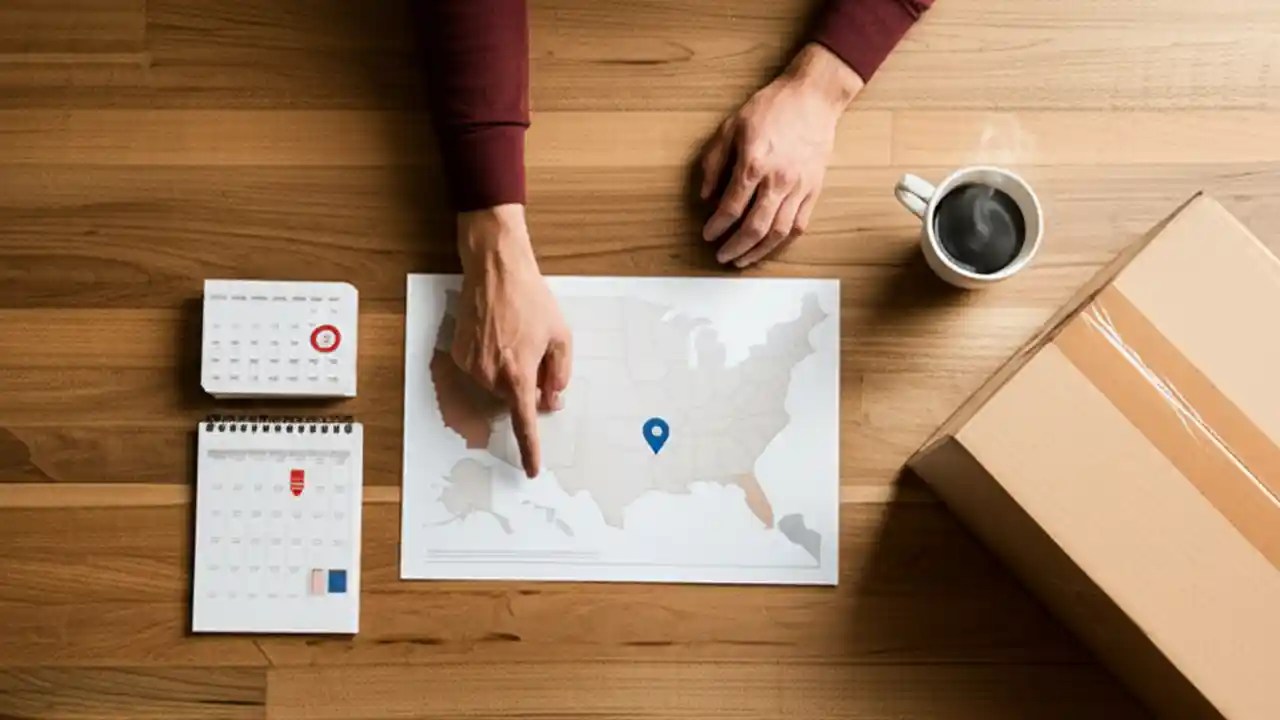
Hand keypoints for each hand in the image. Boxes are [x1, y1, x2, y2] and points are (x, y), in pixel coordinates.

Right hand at [452, 204, 571, 477]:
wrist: (495, 270)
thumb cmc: (531, 299)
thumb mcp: (560, 337)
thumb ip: (558, 375)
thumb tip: (551, 401)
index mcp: (518, 374)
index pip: (524, 424)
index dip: (530, 450)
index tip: (532, 470)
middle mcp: (490, 375)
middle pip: (513, 399)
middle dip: (527, 386)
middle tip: (536, 352)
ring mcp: (471, 365)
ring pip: (497, 385)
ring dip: (510, 371)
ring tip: (517, 336)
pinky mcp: (459, 354)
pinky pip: (482, 371)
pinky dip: (493, 360)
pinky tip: (499, 334)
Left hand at [700, 43, 863, 266]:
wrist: (812, 97)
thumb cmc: (770, 108)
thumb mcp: (730, 127)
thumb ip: (714, 162)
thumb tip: (705, 196)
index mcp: (753, 164)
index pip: (731, 207)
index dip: (716, 226)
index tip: (708, 235)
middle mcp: (778, 180)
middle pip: (755, 227)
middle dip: (735, 247)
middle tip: (722, 257)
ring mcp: (799, 187)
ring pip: (779, 232)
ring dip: (758, 251)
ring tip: (743, 260)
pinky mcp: (814, 189)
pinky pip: (800, 224)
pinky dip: (783, 241)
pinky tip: (770, 246)